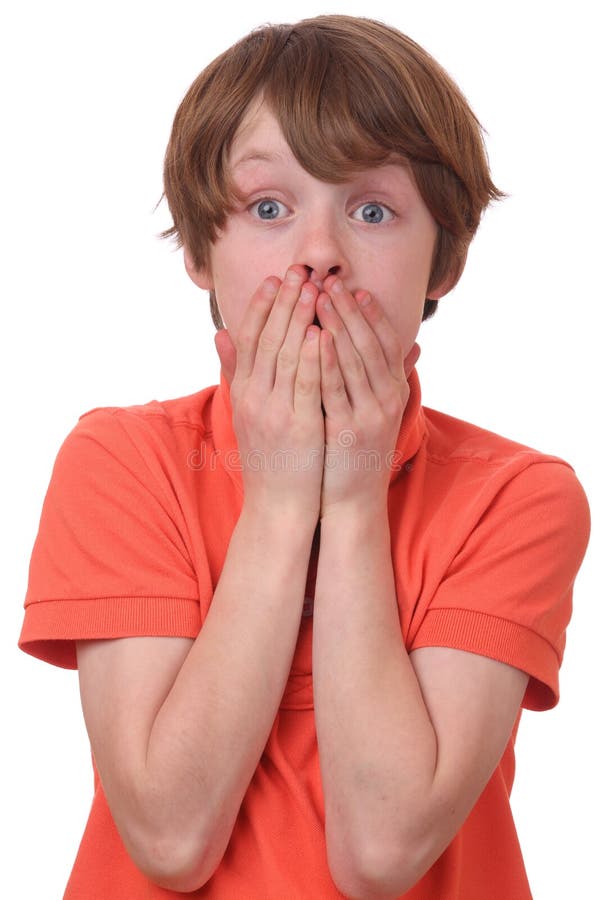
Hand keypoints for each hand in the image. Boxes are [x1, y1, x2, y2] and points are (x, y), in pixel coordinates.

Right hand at [214, 267, 324, 523]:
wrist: (277, 506)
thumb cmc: (270, 459)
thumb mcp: (246, 412)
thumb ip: (236, 371)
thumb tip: (220, 333)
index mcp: (244, 392)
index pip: (250, 339)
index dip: (263, 307)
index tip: (274, 279)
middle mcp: (254, 397)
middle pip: (268, 340)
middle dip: (283, 303)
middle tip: (296, 270)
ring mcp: (274, 411)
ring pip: (285, 356)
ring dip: (298, 320)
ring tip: (310, 289)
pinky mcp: (297, 426)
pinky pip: (304, 386)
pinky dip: (309, 358)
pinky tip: (318, 333)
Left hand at [315, 276, 419, 517]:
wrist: (351, 500)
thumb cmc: (356, 451)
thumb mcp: (377, 411)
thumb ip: (388, 377)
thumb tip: (411, 347)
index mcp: (393, 390)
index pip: (386, 342)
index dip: (371, 314)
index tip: (355, 288)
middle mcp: (388, 398)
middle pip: (370, 343)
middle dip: (349, 309)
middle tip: (330, 280)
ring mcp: (371, 414)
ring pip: (354, 359)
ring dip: (336, 324)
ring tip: (317, 296)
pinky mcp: (350, 430)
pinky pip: (335, 387)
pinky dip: (325, 359)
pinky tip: (312, 337)